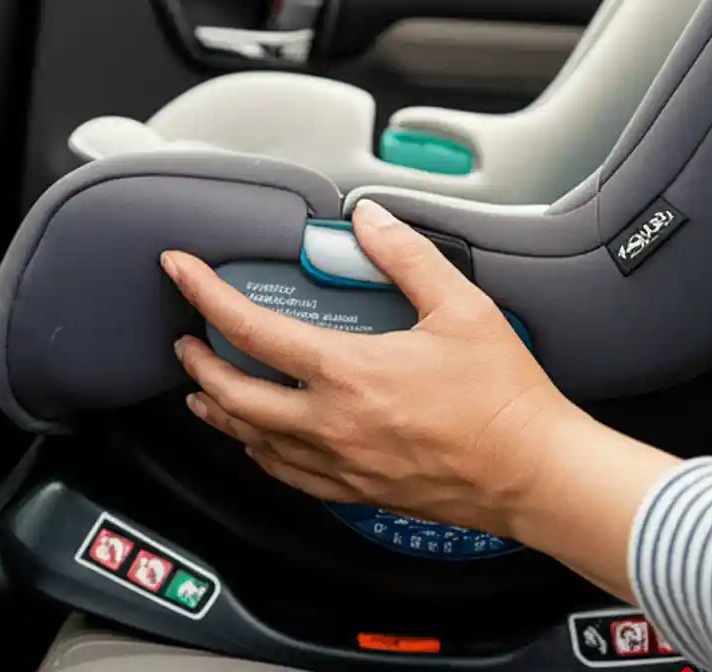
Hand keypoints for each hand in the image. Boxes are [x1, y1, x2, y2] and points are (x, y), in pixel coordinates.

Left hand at [161, 199, 578, 537]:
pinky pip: (287, 474)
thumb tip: (369, 220)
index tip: (181, 271)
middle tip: (186, 341)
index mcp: (349, 373)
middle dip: (199, 363)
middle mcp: (331, 424)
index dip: (205, 293)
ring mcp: (340, 463)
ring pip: (251, 441)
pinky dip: (259, 452)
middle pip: (234, 396)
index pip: (251, 329)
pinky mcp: (357, 490)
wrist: (530, 472)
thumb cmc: (502, 399)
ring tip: (204, 392)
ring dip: (219, 411)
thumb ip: (406, 258)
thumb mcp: (461, 308)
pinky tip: (259, 443)